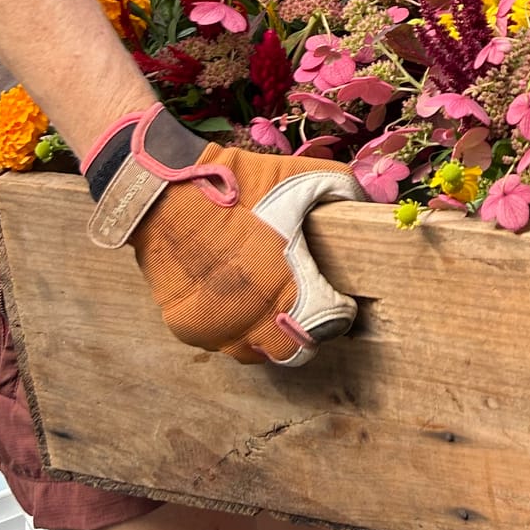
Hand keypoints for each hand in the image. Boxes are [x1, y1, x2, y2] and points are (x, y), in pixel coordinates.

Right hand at [82, 103, 363, 365]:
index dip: (339, 313)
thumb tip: (364, 205)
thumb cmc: (238, 186)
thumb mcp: (302, 177)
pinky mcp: (187, 327)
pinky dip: (233, 327)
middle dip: (306, 334)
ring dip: (268, 335)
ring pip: (254, 352)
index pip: (329, 326)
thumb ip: (341, 192)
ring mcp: (218, 327)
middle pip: (293, 352)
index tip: (338, 299)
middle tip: (307, 309)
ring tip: (270, 305)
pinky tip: (236, 299)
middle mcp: (255, 318)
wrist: (164, 193)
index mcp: (289, 287)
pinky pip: (220, 341)